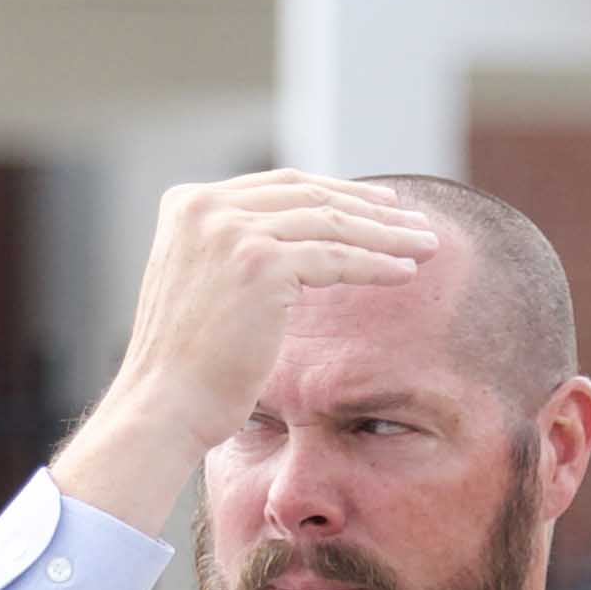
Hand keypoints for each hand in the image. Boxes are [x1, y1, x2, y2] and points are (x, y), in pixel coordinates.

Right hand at [54, 173, 454, 522]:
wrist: (164, 403)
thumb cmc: (188, 362)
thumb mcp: (203, 280)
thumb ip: (234, 247)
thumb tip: (299, 237)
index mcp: (188, 202)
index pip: (281, 185)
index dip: (337, 192)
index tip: (379, 203)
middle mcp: (207, 207)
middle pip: (311, 196)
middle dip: (370, 208)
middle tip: (414, 219)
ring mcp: (231, 231)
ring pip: (331, 223)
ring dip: (387, 234)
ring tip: (426, 244)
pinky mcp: (259, 263)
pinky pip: (337, 258)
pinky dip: (377, 264)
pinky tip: (407, 272)